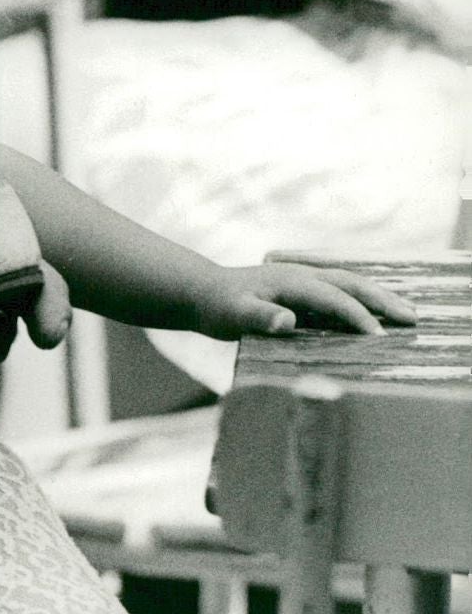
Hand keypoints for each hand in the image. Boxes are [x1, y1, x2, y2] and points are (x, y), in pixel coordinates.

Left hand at [191, 263, 417, 342]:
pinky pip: (340, 293)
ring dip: (379, 297)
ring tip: (407, 313)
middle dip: (383, 300)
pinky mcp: (303, 291)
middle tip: (413, 319)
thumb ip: (259, 319)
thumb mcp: (232, 316)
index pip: (333, 298)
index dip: (356, 316)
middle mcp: (302, 276)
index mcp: (291, 282)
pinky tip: (377, 314)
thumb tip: (287, 321)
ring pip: (350, 285)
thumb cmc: (217, 306)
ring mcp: (304, 281)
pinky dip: (363, 300)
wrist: (200, 291)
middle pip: (351, 284)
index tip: (379, 336)